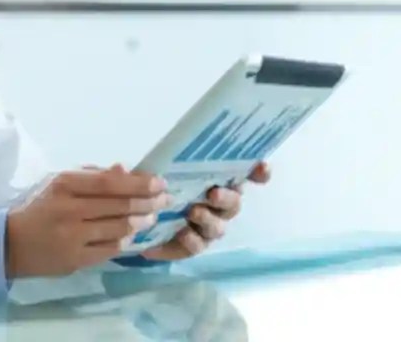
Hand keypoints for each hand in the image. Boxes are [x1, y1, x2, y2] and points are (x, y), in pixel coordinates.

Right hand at [6, 164, 170, 278]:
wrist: (10, 243)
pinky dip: (125, 241)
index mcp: (65, 185)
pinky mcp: (75, 260)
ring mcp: (73, 237)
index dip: (139, 183)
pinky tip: (133, 235)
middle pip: (119, 206)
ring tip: (153, 217)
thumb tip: (125, 169)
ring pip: (119, 229)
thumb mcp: (60, 183)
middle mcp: (70, 210)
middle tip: (166, 199)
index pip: (110, 183)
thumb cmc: (40, 208)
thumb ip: (92, 176)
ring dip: (141, 222)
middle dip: (149, 202)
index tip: (159, 182)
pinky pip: (110, 250)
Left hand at [141, 162, 270, 261]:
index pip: (246, 174)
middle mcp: (219, 205)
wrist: (137, 216)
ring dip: (208, 219)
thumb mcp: (157, 168)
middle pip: (234, 203)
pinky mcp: (193, 245)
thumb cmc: (156, 186)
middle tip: (213, 193)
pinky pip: (198, 245)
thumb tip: (146, 156)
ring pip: (219, 226)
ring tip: (193, 212)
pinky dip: (192, 239)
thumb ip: (163, 163)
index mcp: (217, 181)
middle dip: (227, 198)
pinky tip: (183, 233)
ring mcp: (208, 227)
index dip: (259, 172)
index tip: (263, 167)